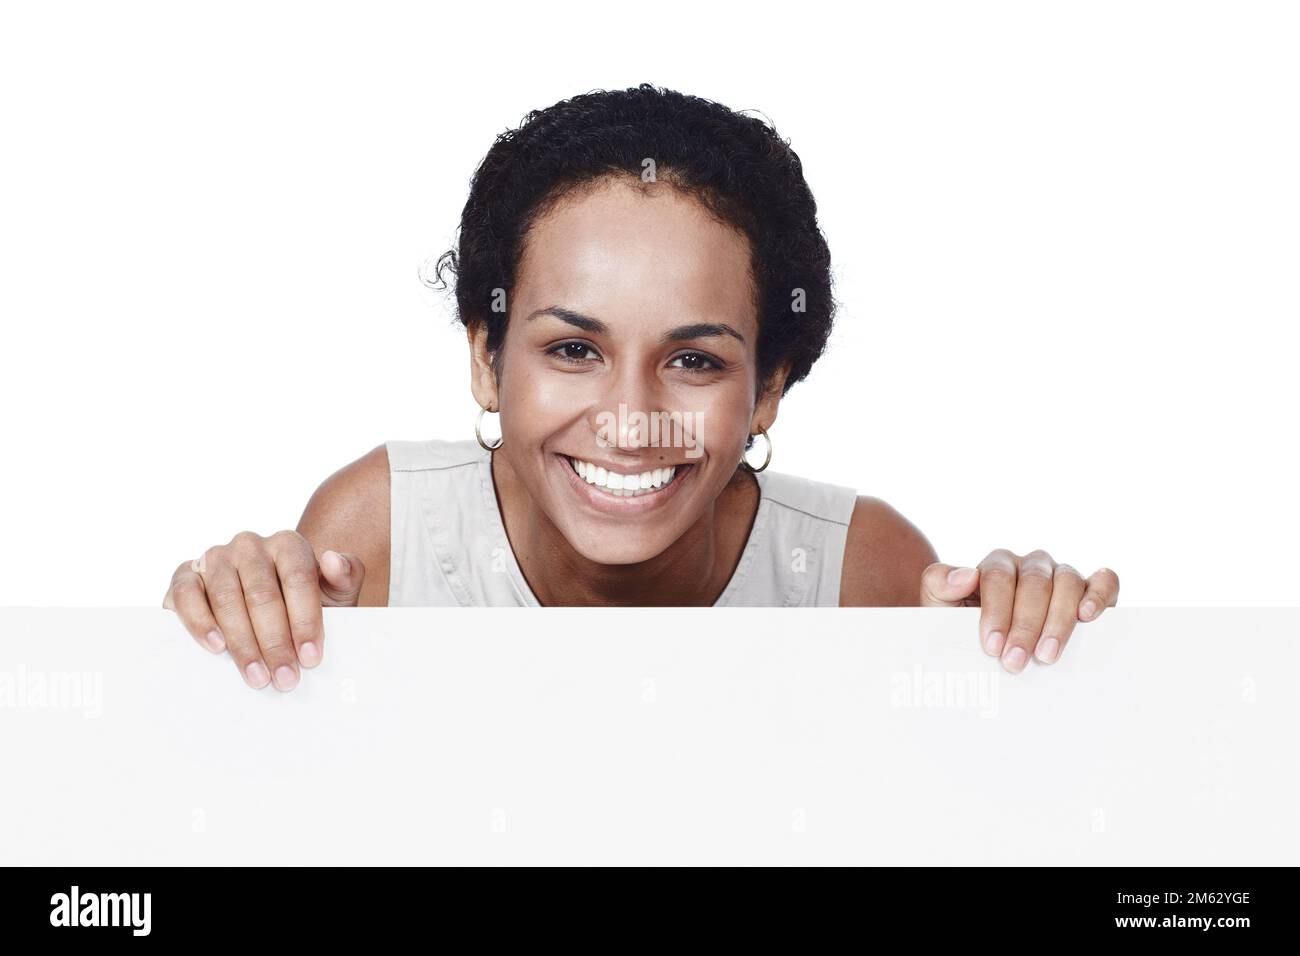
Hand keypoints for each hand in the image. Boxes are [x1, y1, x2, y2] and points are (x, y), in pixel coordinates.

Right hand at [162, 530, 365, 690]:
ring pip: (226, 599)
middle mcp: (250, 545)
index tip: (310, 657)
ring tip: (257, 676)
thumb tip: (334, 560)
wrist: (266, 610)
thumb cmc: (301, 603)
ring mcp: (215, 558)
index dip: (305, 620)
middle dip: (275, 642)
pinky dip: (200, 623)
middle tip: (285, 678)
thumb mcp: (335, 593)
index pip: (298, 579)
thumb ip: (346, 576)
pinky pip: (187, 596)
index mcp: (288, 544)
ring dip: (242, 643)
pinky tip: (217, 648)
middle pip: (262, 594)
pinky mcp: (185, 574)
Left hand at [920, 549, 1118, 673]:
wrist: (989, 648)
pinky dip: (1100, 594)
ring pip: (1067, 582)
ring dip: (1058, 620)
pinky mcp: (1091, 590)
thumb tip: (966, 574)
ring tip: (1047, 656)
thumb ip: (939, 584)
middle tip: (1015, 662)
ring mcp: (1062, 575)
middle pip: (1033, 582)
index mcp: (996, 565)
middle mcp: (1031, 566)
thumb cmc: (965, 627)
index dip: (996, 611)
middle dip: (1024, 625)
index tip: (992, 646)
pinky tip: (1088, 616)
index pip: (997, 577)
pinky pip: (1105, 581)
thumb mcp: (940, 607)